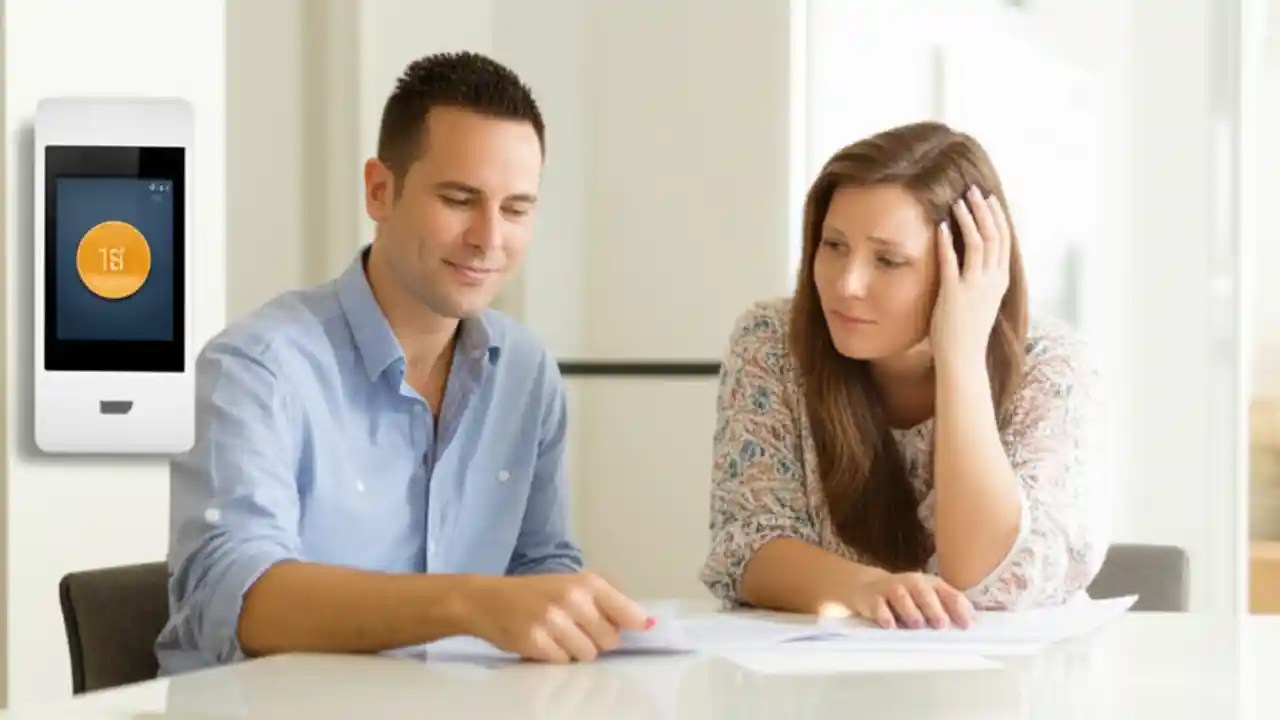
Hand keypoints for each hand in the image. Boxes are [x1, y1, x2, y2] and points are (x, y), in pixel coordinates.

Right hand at [464, 571, 653, 662]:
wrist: (487, 600)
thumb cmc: (534, 593)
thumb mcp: (572, 585)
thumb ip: (606, 602)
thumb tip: (646, 623)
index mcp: (587, 582)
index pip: (628, 612)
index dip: (635, 625)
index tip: (643, 630)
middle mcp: (573, 599)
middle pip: (610, 640)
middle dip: (597, 639)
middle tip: (578, 629)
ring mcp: (554, 621)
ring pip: (588, 655)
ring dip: (577, 651)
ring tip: (558, 635)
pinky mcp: (537, 641)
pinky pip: (564, 662)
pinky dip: (556, 657)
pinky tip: (544, 642)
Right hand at [851, 571, 974, 629]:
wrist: (867, 586)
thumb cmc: (906, 598)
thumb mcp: (928, 600)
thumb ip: (949, 609)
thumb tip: (975, 623)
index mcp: (931, 584)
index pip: (948, 593)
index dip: (958, 609)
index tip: (966, 626)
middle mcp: (912, 583)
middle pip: (924, 592)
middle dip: (934, 608)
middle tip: (941, 625)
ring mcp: (891, 589)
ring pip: (901, 596)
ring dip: (910, 611)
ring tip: (917, 625)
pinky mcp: (872, 598)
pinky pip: (878, 605)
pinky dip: (884, 615)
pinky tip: (890, 625)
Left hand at [930, 185, 1011, 370]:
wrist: (963, 358)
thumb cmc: (967, 330)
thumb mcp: (982, 299)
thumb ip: (982, 278)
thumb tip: (974, 258)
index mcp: (1001, 280)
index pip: (1005, 240)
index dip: (997, 216)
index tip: (989, 198)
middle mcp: (993, 281)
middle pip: (994, 235)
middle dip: (984, 210)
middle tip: (973, 190)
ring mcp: (975, 287)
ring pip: (978, 243)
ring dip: (968, 219)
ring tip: (958, 201)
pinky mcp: (955, 294)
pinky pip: (952, 262)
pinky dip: (948, 242)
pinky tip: (942, 226)